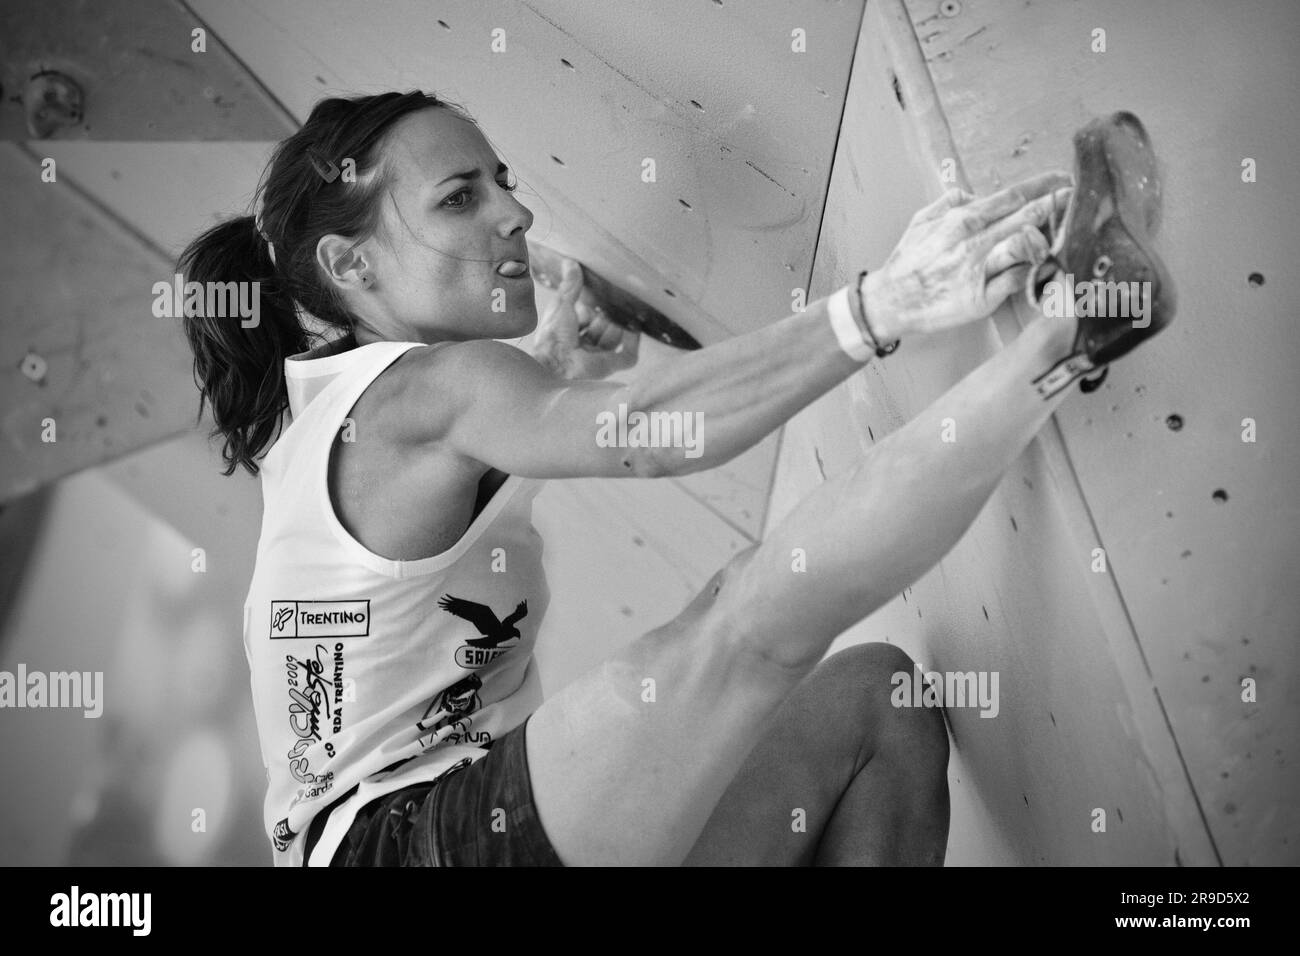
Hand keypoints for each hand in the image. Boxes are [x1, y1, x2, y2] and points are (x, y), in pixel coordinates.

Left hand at [530, 256, 640, 379]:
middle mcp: (583, 347)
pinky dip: (633, 342)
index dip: (590, 307)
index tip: (597, 293)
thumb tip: (570, 263)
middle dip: (605, 316)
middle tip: (608, 303)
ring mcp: (597, 357)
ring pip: (614, 338)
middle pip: (601, 327)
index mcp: (568, 334)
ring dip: (617, 326)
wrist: (556, 363)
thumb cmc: (552, 337)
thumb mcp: (562, 304)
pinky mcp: (610, 366)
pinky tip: (634, 328)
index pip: (585, 318)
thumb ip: (570, 286)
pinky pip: (629, 355)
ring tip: (618, 313)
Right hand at [863, 171, 1072, 338]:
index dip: (1042, 186)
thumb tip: (976, 194)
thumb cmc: (906, 263)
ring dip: (1051, 237)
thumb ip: (949, 202)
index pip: (1012, 196)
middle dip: (1057, 205)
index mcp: (961, 220)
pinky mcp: (982, 298)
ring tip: (1070, 230)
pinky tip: (1050, 265)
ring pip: (1026, 246)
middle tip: (1079, 198)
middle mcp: (973, 242)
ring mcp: (979, 271)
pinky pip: (1018, 280)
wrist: (890, 302)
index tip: (1062, 181)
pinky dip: (1035, 272)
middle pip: (1026, 217)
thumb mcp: (921, 221)